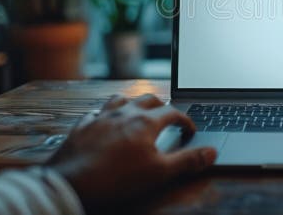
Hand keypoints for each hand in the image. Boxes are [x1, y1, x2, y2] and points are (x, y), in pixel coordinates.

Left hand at [47, 94, 216, 212]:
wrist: (71, 183)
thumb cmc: (116, 179)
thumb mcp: (159, 173)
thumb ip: (187, 161)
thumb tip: (211, 152)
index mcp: (146, 122)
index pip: (174, 112)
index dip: (186, 121)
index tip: (190, 131)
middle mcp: (124, 113)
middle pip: (149, 99)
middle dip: (162, 106)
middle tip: (168, 117)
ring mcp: (101, 117)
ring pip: (121, 99)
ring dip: (133, 103)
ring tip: (138, 111)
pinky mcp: (81, 126)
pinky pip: (96, 112)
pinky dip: (106, 114)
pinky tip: (105, 122)